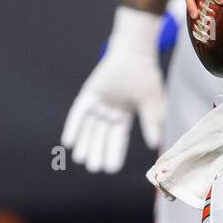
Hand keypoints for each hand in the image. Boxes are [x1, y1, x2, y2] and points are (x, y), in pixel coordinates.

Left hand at [61, 8, 164, 172]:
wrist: (134, 53)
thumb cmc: (145, 76)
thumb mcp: (151, 103)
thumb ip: (151, 123)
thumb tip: (154, 144)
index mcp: (124, 116)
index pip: (118, 139)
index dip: (114, 153)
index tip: (111, 169)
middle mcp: (109, 112)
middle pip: (102, 136)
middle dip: (98, 151)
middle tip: (94, 168)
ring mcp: (98, 103)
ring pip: (89, 128)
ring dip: (84, 143)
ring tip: (80, 159)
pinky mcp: (88, 95)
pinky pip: (78, 114)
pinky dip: (73, 127)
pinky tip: (68, 141)